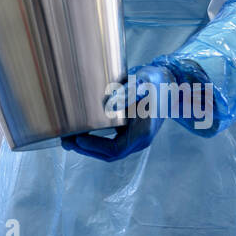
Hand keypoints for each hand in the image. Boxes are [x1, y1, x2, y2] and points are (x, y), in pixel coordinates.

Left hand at [61, 64, 175, 161]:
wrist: (170, 82)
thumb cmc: (156, 81)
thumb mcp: (144, 82)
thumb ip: (129, 91)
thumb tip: (112, 101)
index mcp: (143, 133)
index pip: (115, 149)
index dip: (94, 146)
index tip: (78, 138)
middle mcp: (139, 140)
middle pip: (109, 154)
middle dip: (86, 149)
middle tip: (65, 140)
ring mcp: (134, 137)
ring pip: (109, 149)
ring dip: (88, 146)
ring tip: (67, 138)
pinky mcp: (129, 130)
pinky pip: (110, 141)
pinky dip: (94, 138)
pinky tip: (80, 130)